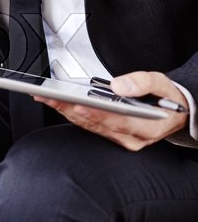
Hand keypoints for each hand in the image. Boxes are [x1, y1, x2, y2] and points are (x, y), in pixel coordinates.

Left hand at [36, 71, 188, 150]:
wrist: (174, 113)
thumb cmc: (167, 99)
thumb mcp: (163, 84)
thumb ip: (143, 83)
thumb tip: (119, 86)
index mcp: (147, 127)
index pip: (118, 122)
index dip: (97, 114)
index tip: (78, 104)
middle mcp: (131, 138)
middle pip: (96, 124)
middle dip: (71, 109)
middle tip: (50, 96)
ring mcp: (119, 138)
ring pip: (87, 125)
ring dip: (65, 110)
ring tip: (46, 96)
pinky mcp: (109, 134)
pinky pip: (87, 125)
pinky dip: (71, 112)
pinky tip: (57, 102)